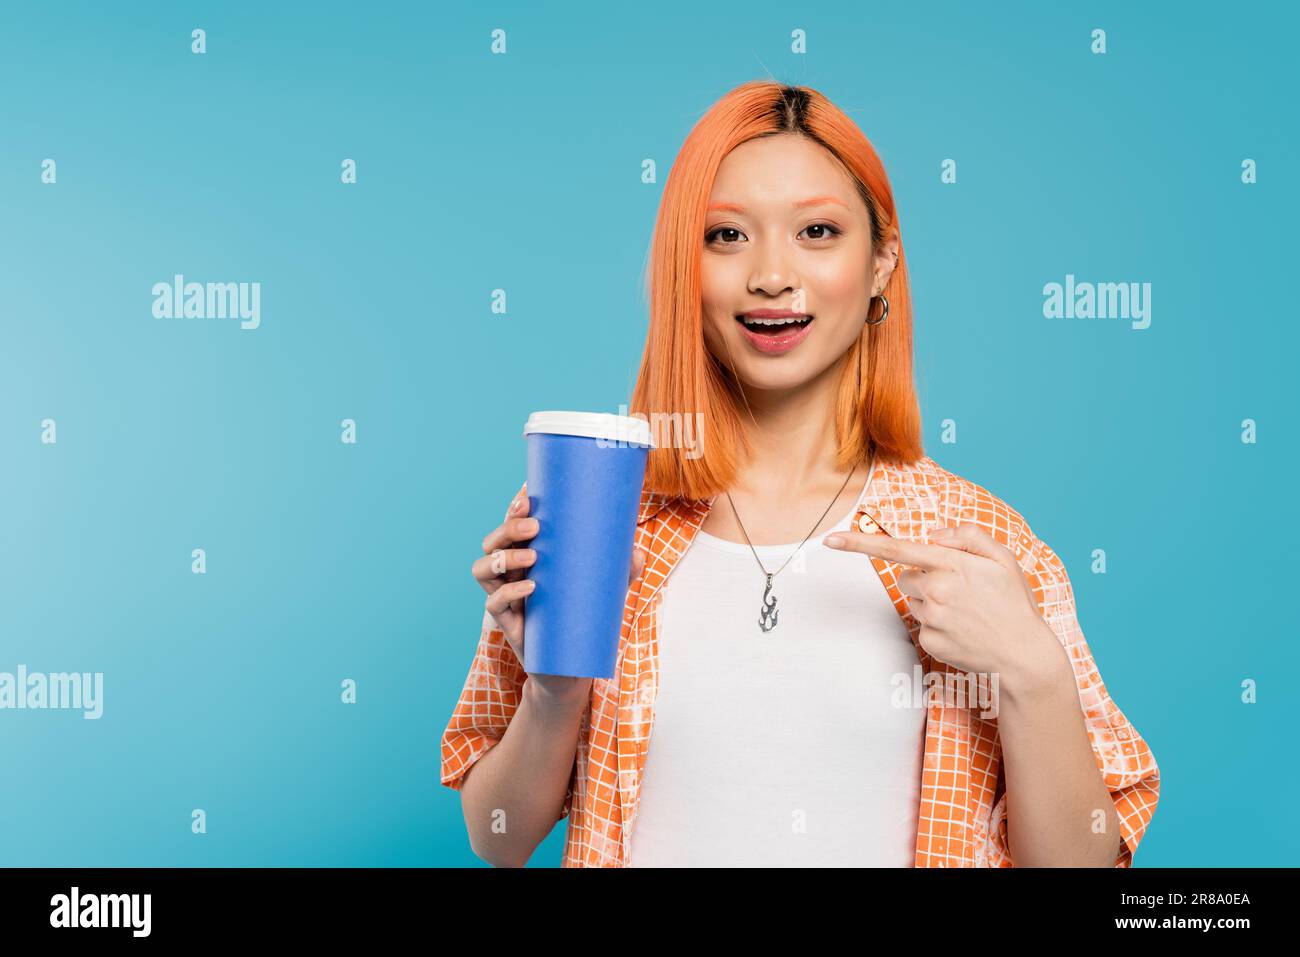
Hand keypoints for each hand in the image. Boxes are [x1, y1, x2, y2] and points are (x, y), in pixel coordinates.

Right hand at [472, 486, 646, 701]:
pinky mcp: (507, 623)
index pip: (513, 526)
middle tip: (535, 526)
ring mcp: (505, 598)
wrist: (570, 666)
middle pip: (492, 541)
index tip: (529, 497)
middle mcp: (511, 574)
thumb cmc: (582, 617)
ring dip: (503, 556)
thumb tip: (637, 551)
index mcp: (528, 557)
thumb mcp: (605, 589)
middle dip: (508, 527)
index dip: (514, 509)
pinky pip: (494, 603)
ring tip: (533, 556)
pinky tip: (531, 587)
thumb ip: (622, 570)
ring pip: (482, 569)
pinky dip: (510, 592)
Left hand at [823, 523, 1060, 683]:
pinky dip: (938, 626)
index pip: (897, 549)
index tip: (830, 539)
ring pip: (914, 601)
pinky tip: (962, 630)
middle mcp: (937, 590)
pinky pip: (922, 626)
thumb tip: (933, 535)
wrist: (1024, 656)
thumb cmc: (1013, 603)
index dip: (860, 543)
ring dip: (932, 603)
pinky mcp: (930, 642)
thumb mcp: (1002, 558)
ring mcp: (932, 619)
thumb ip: (968, 536)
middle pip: (906, 577)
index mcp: (952, 565)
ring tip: (966, 612)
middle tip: (959, 591)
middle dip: (924, 579)